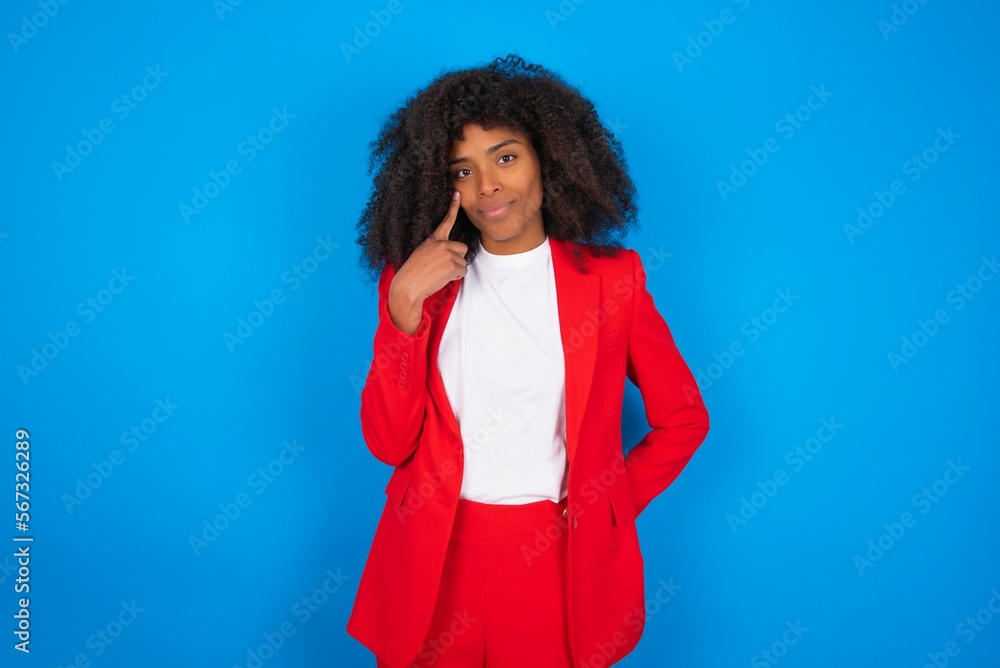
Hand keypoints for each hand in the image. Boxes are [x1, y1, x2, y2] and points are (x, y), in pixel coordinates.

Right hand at [387, 191, 468, 333]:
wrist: (408, 286)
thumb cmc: (413, 273)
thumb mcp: (422, 254)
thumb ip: (436, 250)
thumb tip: (450, 255)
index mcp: (433, 239)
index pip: (446, 221)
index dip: (453, 207)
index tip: (458, 195)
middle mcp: (442, 244)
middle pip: (463, 248)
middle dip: (458, 258)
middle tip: (443, 266)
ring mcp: (448, 254)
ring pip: (463, 262)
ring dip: (455, 270)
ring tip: (439, 273)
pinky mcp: (452, 265)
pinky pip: (463, 271)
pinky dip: (456, 277)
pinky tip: (442, 278)